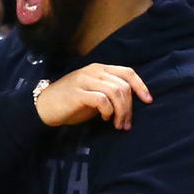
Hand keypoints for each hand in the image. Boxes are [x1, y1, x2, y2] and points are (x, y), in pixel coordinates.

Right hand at [35, 63, 152, 129]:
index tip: (148, 100)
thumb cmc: (71, 103)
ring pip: (115, 92)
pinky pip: (101, 100)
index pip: (127, 72)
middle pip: (123, 86)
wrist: (44, 107)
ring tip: (118, 125)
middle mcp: (93, 71)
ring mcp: (85, 81)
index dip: (141, 86)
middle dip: (129, 107)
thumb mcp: (94, 94)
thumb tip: (131, 103)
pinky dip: (108, 111)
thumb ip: (110, 93)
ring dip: (121, 112)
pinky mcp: (77, 93)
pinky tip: (104, 118)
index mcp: (99, 69)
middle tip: (126, 124)